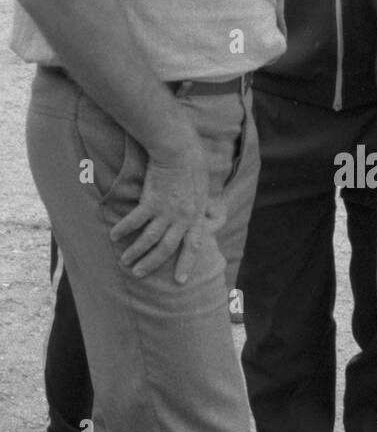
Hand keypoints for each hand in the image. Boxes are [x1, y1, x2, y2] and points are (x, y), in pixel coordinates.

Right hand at [109, 135, 209, 283]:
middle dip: (152, 263)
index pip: (193, 246)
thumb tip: (207, 215)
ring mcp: (167, 211)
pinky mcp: (151, 201)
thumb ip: (202, 206)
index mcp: (196, 216)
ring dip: (136, 252)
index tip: (180, 282)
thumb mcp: (203, 189)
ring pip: (150, 239)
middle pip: (167, 248)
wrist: (178, 149)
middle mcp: (182, 218)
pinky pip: (136, 220)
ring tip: (124, 261)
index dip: (186, 264)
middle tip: (138, 274)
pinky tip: (115, 236)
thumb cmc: (192, 165)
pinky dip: (125, 229)